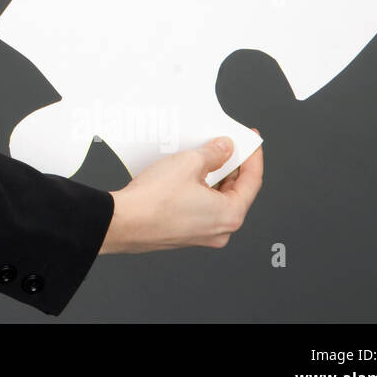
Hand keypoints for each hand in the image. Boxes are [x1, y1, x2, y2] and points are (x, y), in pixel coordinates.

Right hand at [99, 128, 263, 253]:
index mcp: (230, 215)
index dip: (253, 157)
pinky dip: (199, 189)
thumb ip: (213, 153)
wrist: (123, 221)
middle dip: (232, 166)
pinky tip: (188, 172)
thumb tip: (224, 148)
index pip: (252, 181)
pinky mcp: (183, 233)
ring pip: (216, 200)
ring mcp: (201, 234)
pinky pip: (200, 207)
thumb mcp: (189, 163)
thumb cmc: (154, 200)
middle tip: (227, 144)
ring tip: (204, 154)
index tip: (252, 142)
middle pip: (235, 191)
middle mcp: (220, 230)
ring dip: (213, 176)